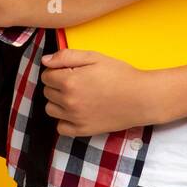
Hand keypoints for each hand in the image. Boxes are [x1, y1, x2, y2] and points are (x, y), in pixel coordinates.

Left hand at [39, 48, 155, 137]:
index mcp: (69, 81)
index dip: (57, 70)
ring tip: (77, 95)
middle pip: (47, 91)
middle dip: (58, 84)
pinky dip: (64, 120)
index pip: (46, 75)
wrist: (141, 98)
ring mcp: (74, 118)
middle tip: (78, 81)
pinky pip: (60, 127)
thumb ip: (66, 56)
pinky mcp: (82, 130)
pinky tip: (76, 111)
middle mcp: (68, 101)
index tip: (71, 70)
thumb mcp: (95, 57)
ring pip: (51, 109)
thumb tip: (45, 61)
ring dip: (58, 101)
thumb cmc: (120, 75)